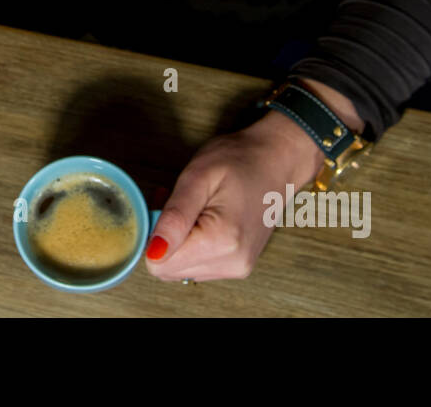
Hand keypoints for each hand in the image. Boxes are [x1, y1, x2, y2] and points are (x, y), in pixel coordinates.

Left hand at [143, 113, 324, 281]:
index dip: (153, 234)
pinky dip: (190, 245)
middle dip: (163, 238)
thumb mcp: (198, 177)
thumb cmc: (240, 160)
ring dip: (176, 242)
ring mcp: (237, 267)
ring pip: (180, 269)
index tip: (166, 208)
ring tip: (194, 209)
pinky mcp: (237, 266)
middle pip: (168, 270)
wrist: (277, 160)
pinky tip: (202, 220)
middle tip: (178, 204)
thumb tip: (152, 253)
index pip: (159, 264)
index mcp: (221, 241)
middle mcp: (232, 262)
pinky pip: (196, 266)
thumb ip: (174, 217)